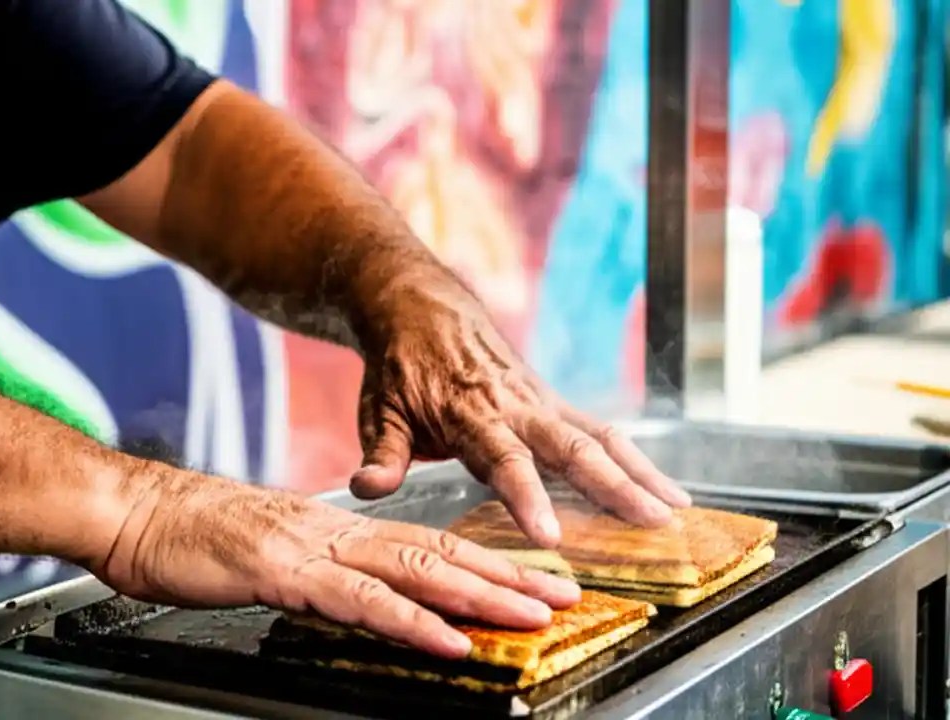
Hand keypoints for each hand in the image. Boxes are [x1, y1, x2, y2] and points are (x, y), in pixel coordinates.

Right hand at [98, 469, 580, 657]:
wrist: (135, 513)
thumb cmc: (192, 536)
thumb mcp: (268, 550)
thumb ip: (317, 568)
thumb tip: (357, 589)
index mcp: (337, 529)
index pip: (427, 544)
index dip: (485, 562)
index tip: (532, 579)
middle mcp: (338, 532)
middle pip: (439, 552)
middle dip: (506, 576)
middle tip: (563, 595)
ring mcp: (314, 549)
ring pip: (414, 570)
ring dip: (480, 594)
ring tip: (532, 614)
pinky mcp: (284, 572)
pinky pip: (359, 600)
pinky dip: (411, 620)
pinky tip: (450, 636)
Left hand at [350, 279, 691, 547]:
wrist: (420, 306)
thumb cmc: (398, 367)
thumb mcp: (377, 410)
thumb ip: (380, 453)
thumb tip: (366, 489)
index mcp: (470, 413)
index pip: (504, 461)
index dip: (528, 498)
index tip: (550, 537)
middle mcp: (516, 405)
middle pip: (572, 449)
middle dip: (614, 488)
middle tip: (651, 524)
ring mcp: (541, 401)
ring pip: (600, 438)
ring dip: (640, 475)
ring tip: (676, 514)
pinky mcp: (555, 402)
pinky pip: (603, 432)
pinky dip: (638, 461)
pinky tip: (667, 493)